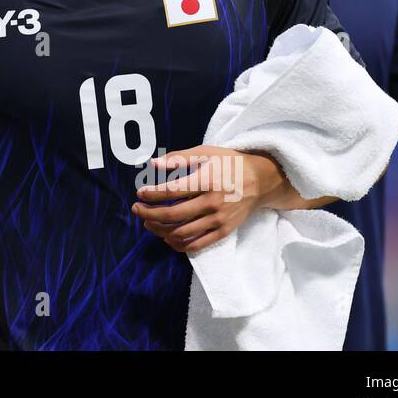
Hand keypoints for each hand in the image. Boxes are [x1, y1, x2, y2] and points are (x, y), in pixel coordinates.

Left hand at [131, 145, 287, 253]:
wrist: (260, 181)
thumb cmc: (230, 163)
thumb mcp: (206, 153)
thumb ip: (179, 158)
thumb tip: (153, 164)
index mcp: (206, 181)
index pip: (171, 191)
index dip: (151, 194)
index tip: (139, 193)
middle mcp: (212, 203)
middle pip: (172, 215)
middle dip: (149, 213)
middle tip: (136, 209)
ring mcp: (218, 220)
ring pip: (182, 232)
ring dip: (159, 230)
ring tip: (148, 223)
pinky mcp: (223, 231)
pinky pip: (197, 244)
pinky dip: (178, 244)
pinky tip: (167, 237)